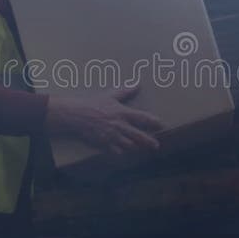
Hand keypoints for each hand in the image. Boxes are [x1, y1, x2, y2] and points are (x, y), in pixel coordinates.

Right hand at [44, 86, 163, 154]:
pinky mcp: (104, 143)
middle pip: (138, 135)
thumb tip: (137, 83)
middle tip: (156, 145)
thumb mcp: (110, 95)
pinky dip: (121, 152)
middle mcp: (120, 125)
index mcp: (123, 113)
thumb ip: (125, 91)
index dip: (153, 122)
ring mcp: (113, 136)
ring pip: (129, 145)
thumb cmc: (93, 104)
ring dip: (136, 147)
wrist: (77, 115)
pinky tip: (124, 153)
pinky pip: (116, 150)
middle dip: (148, 141)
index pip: (142, 118)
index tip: (161, 124)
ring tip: (141, 149)